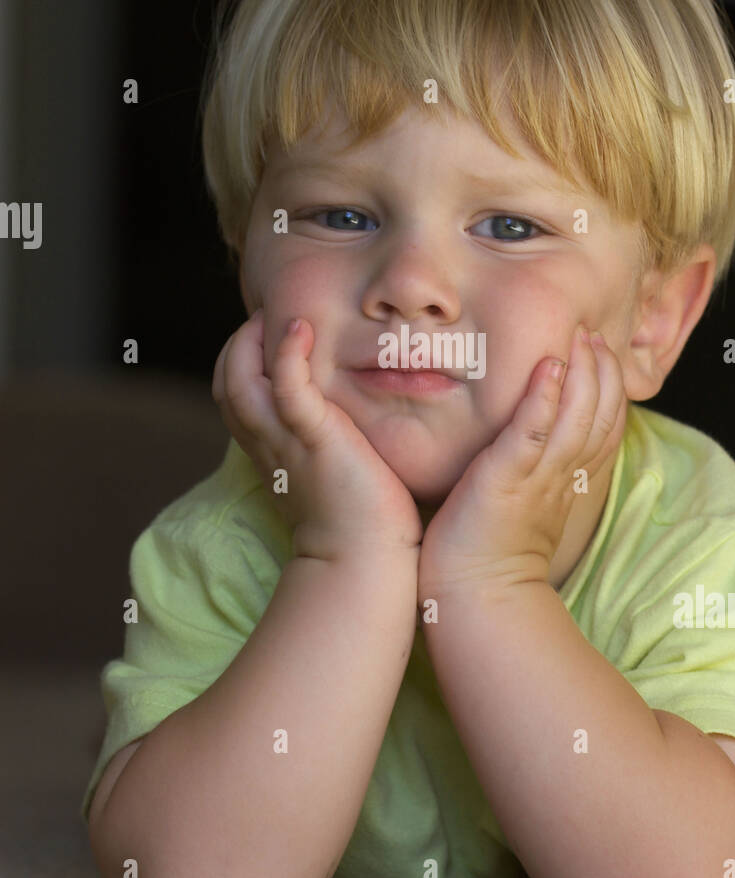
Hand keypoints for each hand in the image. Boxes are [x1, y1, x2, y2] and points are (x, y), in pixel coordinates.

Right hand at [212, 310, 422, 561]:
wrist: (364, 561)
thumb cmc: (361, 524)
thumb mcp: (332, 476)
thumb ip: (327, 449)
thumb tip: (350, 435)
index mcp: (270, 451)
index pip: (234, 395)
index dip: (241, 362)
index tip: (268, 338)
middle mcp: (267, 443)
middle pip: (226, 382)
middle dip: (240, 344)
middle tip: (270, 318)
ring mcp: (286, 439)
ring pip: (241, 380)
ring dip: (253, 341)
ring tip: (281, 315)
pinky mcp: (314, 436)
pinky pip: (287, 387)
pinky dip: (287, 353)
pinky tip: (301, 328)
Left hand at [418, 325, 626, 600]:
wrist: (475, 596)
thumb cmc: (489, 547)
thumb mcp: (527, 499)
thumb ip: (537, 465)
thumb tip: (535, 434)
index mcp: (568, 479)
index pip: (606, 424)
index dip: (610, 386)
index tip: (603, 350)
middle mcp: (561, 476)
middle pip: (601, 415)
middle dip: (603, 370)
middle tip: (595, 334)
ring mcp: (537, 478)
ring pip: (578, 419)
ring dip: (583, 375)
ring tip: (580, 339)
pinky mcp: (505, 479)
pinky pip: (532, 434)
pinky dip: (544, 400)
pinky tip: (548, 369)